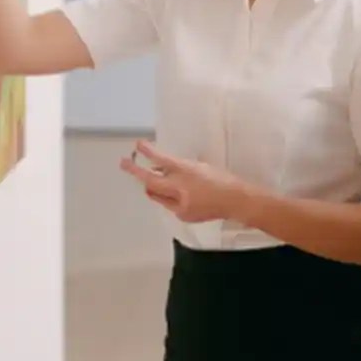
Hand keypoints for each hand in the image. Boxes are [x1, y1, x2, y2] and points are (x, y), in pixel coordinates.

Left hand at [119, 141, 252, 223]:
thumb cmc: (222, 180)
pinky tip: (177, 194)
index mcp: (187, 171)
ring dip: (151, 185)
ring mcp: (180, 203)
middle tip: (125, 163)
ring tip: (149, 178)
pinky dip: (168, 197)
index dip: (147, 151)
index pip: (161, 159)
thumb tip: (161, 166)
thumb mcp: (200, 166)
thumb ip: (179, 167)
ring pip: (155, 194)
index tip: (138, 145)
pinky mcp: (182, 215)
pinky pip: (168, 204)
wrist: (236, 201)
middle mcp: (181, 188)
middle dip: (135, 171)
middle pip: (150, 180)